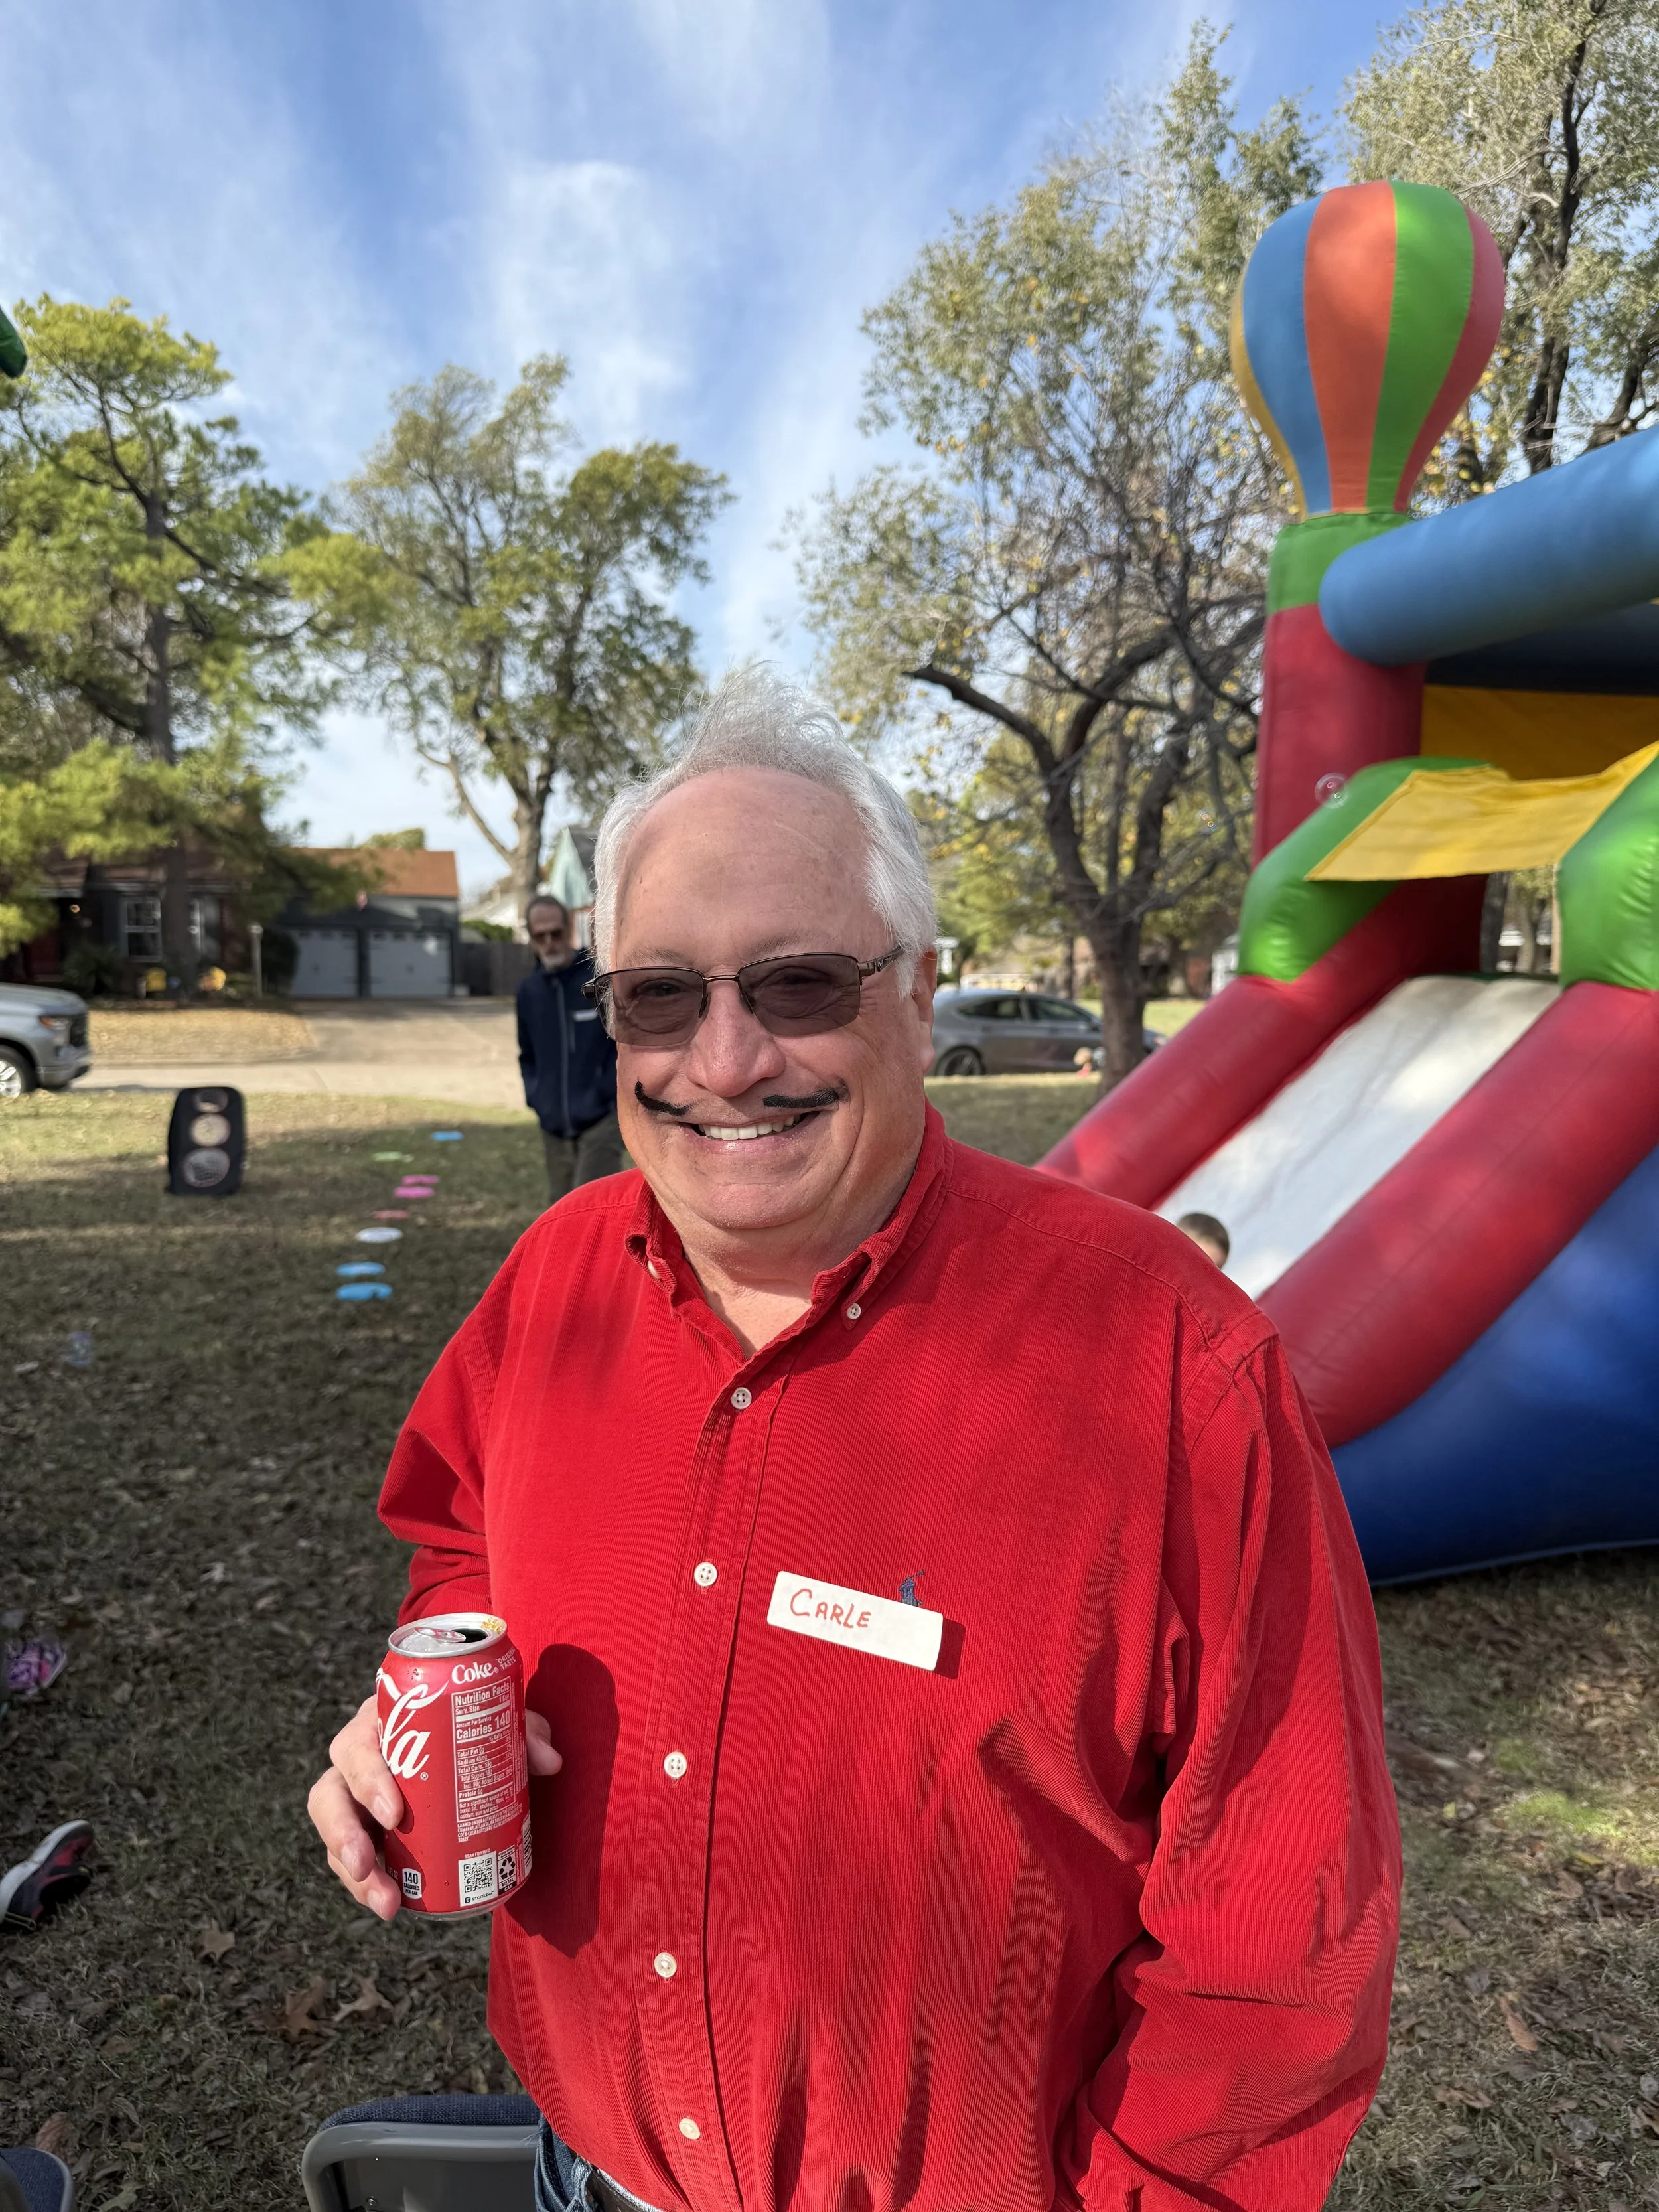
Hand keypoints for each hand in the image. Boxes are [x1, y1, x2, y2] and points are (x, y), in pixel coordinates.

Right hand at [307, 1694, 562, 1920]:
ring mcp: (357, 1800)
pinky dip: (367, 1885)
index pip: (358, 1745)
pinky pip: (352, 1860)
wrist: (470, 1742)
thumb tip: (550, 1762)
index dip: (367, 1779)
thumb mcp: (498, 1722)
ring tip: (386, 1902)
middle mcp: (360, 1761)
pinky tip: (392, 1905)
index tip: (395, 1813)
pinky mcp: (366, 1832)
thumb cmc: (475, 1724)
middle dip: (342, 1833)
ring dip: (352, 1872)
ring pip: (334, 1834)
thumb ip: (524, 1731)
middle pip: (328, 1794)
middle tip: (368, 1863)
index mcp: (383, 1723)